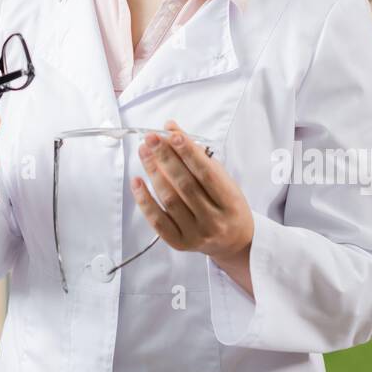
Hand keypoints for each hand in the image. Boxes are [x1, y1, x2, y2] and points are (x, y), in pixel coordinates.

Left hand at [130, 121, 254, 292]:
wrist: (234, 241)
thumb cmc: (228, 204)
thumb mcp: (222, 177)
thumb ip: (197, 153)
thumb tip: (170, 128)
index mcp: (229, 202)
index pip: (206, 174)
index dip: (188, 153)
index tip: (172, 135)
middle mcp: (214, 220)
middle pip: (185, 185)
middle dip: (166, 158)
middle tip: (151, 138)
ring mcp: (196, 234)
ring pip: (170, 201)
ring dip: (154, 173)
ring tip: (144, 152)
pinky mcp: (180, 243)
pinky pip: (158, 222)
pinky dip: (145, 201)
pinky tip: (137, 182)